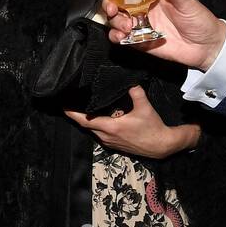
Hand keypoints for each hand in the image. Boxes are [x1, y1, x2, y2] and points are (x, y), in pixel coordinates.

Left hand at [65, 86, 198, 159]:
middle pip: (86, 126)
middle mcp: (107, 136)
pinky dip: (96, 127)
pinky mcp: (115, 145)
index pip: (85, 120)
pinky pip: (100, 135)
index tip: (63, 106)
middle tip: (71, 104)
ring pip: (93, 131)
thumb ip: (136, 92)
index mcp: (111, 127)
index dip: (73, 114)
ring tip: (83, 110)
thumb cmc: (152, 127)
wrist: (161, 146)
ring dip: (87, 122)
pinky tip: (98, 119)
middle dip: (77, 116)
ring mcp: (110, 142)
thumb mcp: (145, 107)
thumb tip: (129, 80)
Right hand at [96, 0, 225, 69]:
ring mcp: (140, 25)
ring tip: (127, 27)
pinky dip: (116, 37)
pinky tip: (122, 37)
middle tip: (112, 9)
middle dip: (107, 4)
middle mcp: (142, 8)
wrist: (206, 47)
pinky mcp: (140, 42)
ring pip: (116, 21)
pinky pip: (121, 38)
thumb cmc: (199, 20)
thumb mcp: (188, 3)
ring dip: (114, 22)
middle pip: (115, 3)